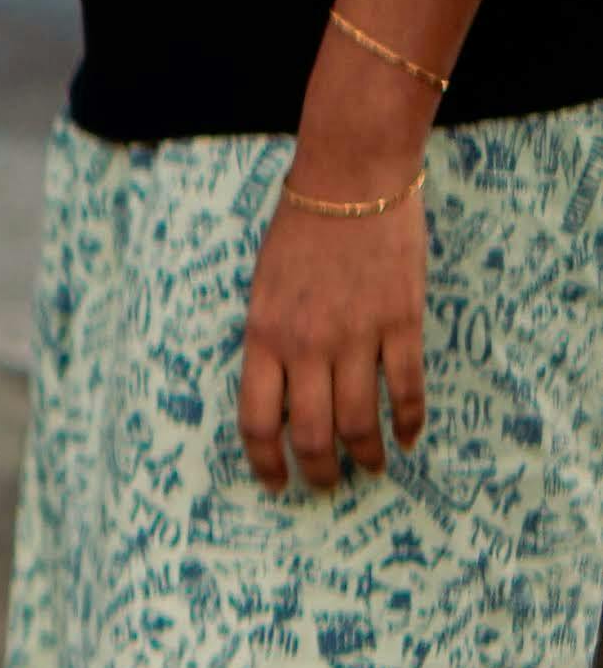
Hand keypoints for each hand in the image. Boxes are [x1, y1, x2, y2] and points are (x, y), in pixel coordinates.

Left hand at [238, 175, 428, 493]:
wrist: (351, 182)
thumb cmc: (299, 232)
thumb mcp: (262, 292)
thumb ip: (268, 342)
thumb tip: (278, 392)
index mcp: (263, 339)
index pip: (257, 422)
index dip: (265, 462)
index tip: (275, 482)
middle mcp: (307, 346)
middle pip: (310, 433)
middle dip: (317, 471)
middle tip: (324, 485)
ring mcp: (357, 336)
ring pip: (360, 420)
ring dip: (365, 455)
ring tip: (370, 470)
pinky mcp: (401, 322)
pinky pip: (407, 387)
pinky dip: (410, 421)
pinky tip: (410, 438)